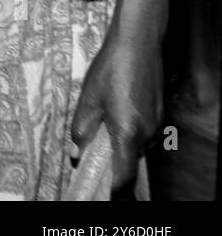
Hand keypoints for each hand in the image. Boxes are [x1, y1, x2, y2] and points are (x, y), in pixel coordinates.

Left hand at [71, 23, 160, 189]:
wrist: (138, 45)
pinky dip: (129, 129)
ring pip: (135, 145)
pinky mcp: (159, 116)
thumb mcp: (88, 100)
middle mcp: (147, 136)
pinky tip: (117, 106)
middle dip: (111, 159)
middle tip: (91, 146)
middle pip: (129, 161)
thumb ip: (82, 131)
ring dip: (119, 140)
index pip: (124, 177)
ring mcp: (157, 126)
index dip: (113, 190)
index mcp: (128, 135)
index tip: (100, 191)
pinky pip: (142, 132)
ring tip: (104, 115)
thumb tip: (75, 154)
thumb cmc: (110, 70)